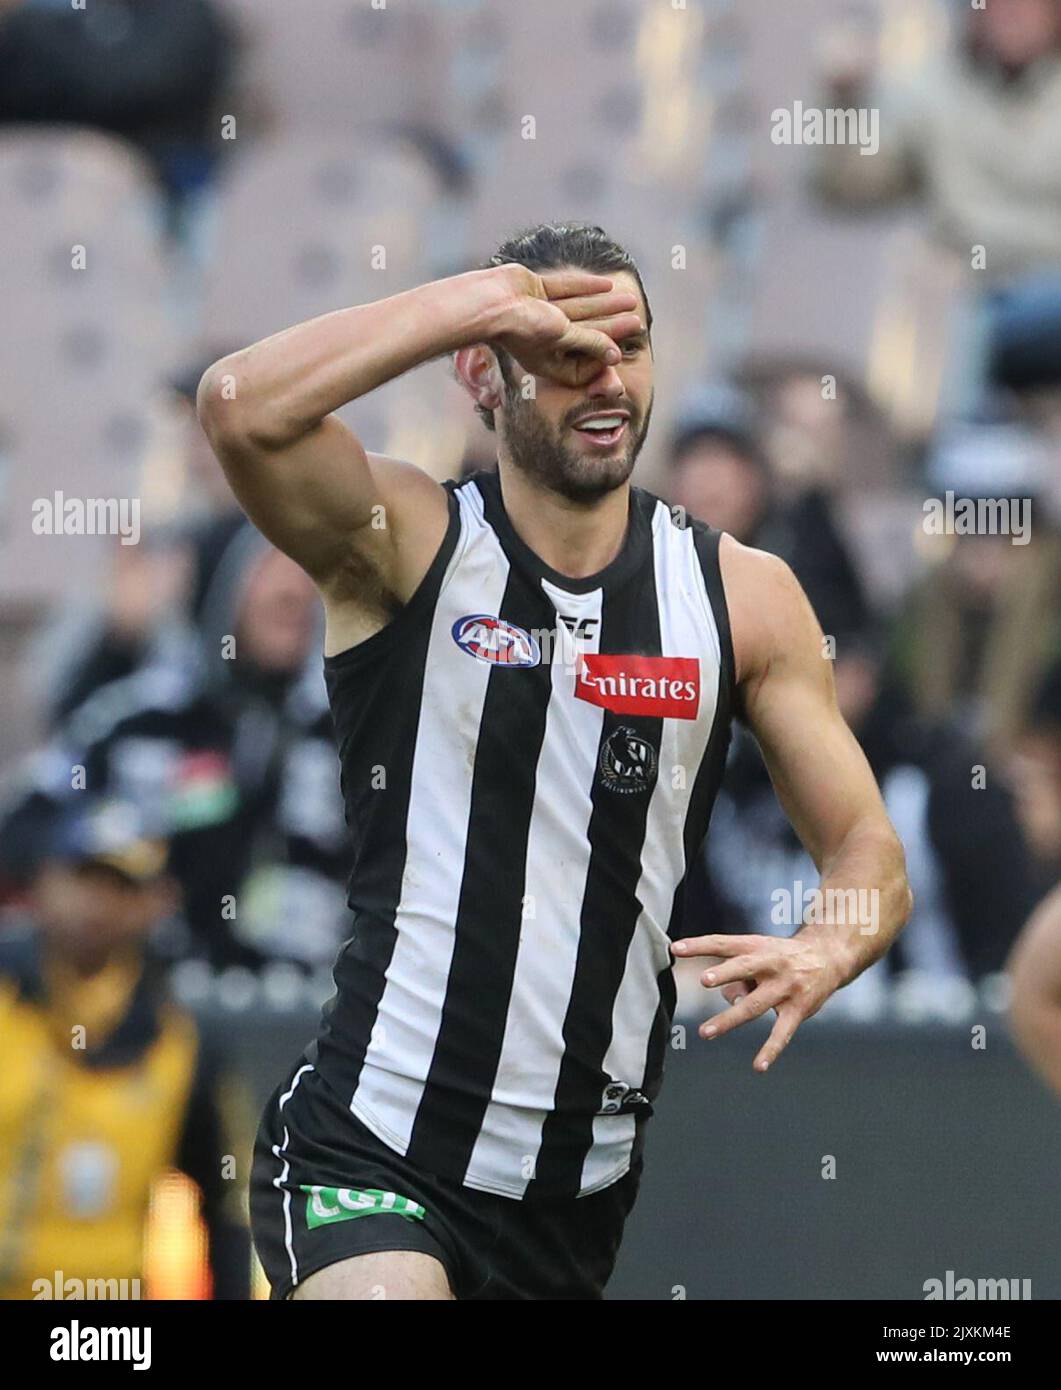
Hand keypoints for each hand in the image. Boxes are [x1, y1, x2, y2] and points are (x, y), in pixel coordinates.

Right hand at [488, 264, 642, 387]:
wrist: (491, 302)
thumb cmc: (523, 327)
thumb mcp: (563, 337)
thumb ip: (590, 342)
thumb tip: (615, 355)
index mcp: (548, 361)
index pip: (583, 364)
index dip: (603, 357)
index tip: (620, 351)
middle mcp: (545, 340)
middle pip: (587, 333)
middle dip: (612, 327)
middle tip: (638, 322)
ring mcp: (541, 314)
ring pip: (581, 310)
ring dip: (605, 306)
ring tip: (630, 300)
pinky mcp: (537, 291)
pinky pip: (567, 289)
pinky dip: (586, 287)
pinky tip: (607, 285)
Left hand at [671, 931, 851, 1071]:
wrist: (828, 956)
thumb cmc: (780, 957)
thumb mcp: (760, 954)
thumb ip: (739, 975)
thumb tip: (729, 999)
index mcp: (756, 945)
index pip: (723, 943)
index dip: (700, 945)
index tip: (676, 948)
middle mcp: (771, 964)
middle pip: (744, 967)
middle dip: (725, 974)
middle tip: (704, 980)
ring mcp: (785, 987)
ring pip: (755, 1004)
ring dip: (730, 1018)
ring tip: (705, 1031)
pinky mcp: (799, 1009)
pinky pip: (782, 1032)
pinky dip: (770, 1050)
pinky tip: (759, 1066)